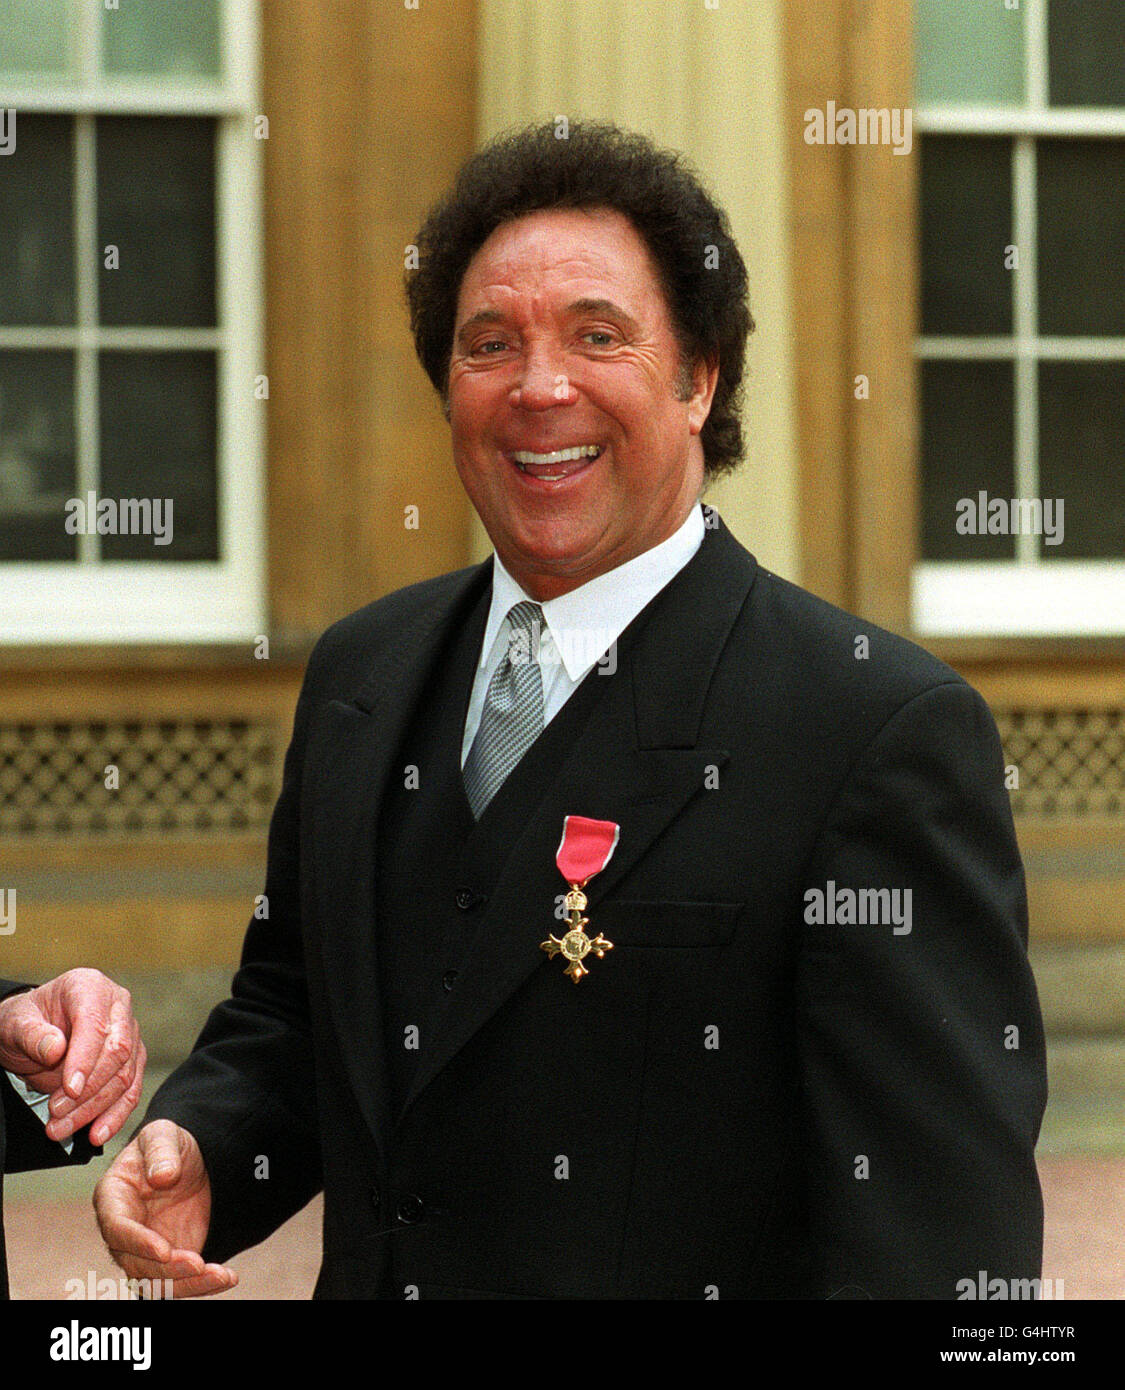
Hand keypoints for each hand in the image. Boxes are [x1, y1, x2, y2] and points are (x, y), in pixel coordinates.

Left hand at [0, 967, 145, 1145]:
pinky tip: (97, 1133)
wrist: (33, 1031)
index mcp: (90, 987)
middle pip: (118, 1052)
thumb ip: (32, 1034)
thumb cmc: (25, 1021)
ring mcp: (129, 1033)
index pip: (96, 1024)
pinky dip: (115, 1115)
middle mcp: (117, 1006)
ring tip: (61, 1129)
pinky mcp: (132, 1059)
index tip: (68, 1091)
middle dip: (88, 1090)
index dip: (84, 1060)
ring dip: (95, 1109)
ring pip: (125, 1076)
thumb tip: (56, 1049)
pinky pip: (131, 1090)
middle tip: (56, 1114)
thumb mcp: (14, 1023)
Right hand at [93, 1120, 236, 1297]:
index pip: (116, 1228)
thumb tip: (162, 1176)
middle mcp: (123, 1231)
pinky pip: (178, 1281)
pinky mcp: (166, 1261)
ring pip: (156, 1281)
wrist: (192, 1160)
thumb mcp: (164, 1134)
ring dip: (187, 1284)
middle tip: (198, 1264)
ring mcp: (144, 1249)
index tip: (164, 1250)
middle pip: (135, 1263)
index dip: (137, 1242)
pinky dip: (201, 1284)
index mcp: (113, 1198)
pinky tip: (226, 1277)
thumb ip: (160, 1151)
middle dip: (167, 1270)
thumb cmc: (169, 1145)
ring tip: (221, 1275)